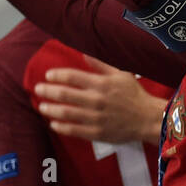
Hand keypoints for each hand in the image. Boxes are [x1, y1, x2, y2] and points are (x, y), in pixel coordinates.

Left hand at [34, 55, 165, 144]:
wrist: (148, 119)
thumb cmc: (134, 94)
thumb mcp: (121, 74)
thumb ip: (101, 64)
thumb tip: (84, 53)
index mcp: (102, 84)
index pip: (73, 77)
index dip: (58, 75)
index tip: (48, 75)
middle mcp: (97, 100)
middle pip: (66, 95)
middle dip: (49, 91)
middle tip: (38, 89)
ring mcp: (96, 118)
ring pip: (67, 113)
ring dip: (51, 109)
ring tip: (42, 106)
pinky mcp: (97, 133)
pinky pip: (74, 130)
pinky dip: (62, 127)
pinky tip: (54, 123)